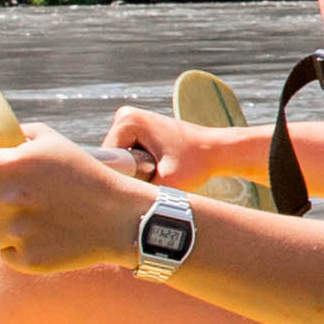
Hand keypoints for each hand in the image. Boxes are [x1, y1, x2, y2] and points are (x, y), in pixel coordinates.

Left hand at [0, 134, 167, 274]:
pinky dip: (18, 249)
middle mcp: (10, 198)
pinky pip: (5, 255)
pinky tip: (43, 236)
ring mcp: (18, 232)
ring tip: (25, 220)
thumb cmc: (86, 175)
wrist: (121, 218)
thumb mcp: (54, 143)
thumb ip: (14, 137)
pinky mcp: (28, 260)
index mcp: (12, 165)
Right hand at [99, 106, 247, 190]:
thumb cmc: (196, 164)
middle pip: (111, 160)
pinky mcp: (137, 129)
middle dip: (127, 175)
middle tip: (154, 179)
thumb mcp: (165, 184)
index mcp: (126, 121)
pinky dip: (138, 167)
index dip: (118, 178)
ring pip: (118, 160)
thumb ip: (137, 193)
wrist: (218, 150)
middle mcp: (124, 116)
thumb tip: (115, 207)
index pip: (106, 160)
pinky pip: (126, 156)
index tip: (138, 186)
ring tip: (157, 173)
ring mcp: (130, 120)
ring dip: (132, 172)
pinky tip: (156, 169)